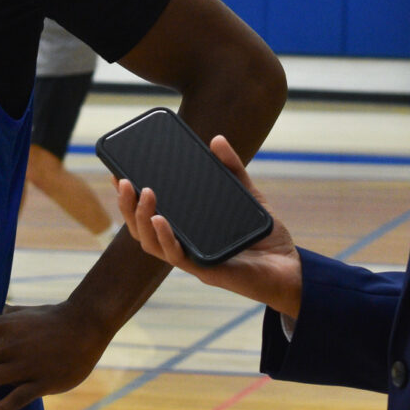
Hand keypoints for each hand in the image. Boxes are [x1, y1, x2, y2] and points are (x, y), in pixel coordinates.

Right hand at [114, 135, 302, 317]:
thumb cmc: (268, 239)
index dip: (130, 199)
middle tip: (124, 181)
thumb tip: (217, 140)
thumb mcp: (250, 196)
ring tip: (143, 193)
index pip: (149, 214)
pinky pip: (176, 257)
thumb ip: (233, 170)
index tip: (118, 174)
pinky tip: (160, 219)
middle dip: (127, 207)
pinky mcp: (206, 270)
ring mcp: (193, 259)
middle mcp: (184, 245)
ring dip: (142, 219)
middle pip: (142, 230)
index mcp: (188, 230)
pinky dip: (165, 238)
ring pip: (151, 244)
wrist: (292, 269)